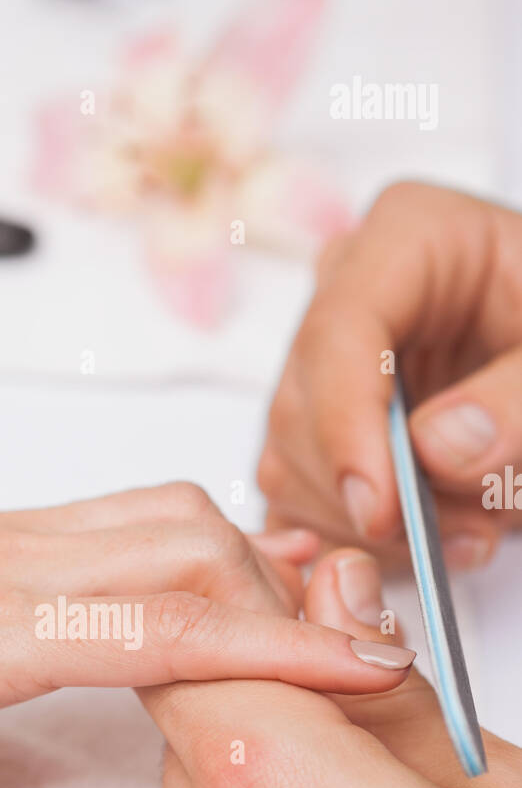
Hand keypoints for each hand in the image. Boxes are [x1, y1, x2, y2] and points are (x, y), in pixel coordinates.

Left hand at [0, 486, 411, 787]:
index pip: (163, 627)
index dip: (275, 650)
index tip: (361, 672)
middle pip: (187, 543)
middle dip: (281, 602)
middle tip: (339, 675)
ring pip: (162, 514)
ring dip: (242, 569)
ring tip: (287, 649)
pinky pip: (122, 519)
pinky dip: (194, 555)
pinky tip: (210, 611)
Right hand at [259, 181, 521, 569]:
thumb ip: (518, 400)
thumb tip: (433, 448)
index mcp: (409, 238)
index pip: (337, 333)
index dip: (347, 426)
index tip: (379, 508)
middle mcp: (348, 296)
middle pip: (301, 409)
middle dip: (373, 491)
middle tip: (469, 531)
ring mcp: (327, 367)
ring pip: (289, 464)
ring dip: (370, 526)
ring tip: (473, 533)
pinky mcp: (324, 429)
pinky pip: (298, 497)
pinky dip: (350, 539)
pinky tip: (422, 549)